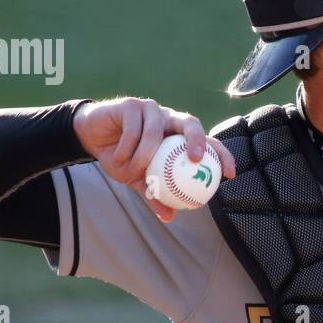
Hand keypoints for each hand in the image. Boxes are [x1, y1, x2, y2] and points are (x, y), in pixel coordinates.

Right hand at [73, 97, 236, 221]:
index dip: (222, 155)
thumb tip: (170, 218)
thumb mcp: (137, 179)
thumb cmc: (121, 156)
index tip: (230, 174)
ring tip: (134, 169)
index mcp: (178, 135)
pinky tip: (119, 158)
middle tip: (196, 159)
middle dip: (198, 139)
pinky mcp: (130, 105)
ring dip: (144, 154)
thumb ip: (154, 193)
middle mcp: (168, 119)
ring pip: (155, 131)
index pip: (207, 142)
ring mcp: (150, 109)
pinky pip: (132, 129)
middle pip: (191, 122)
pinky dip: (126, 148)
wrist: (91, 138)